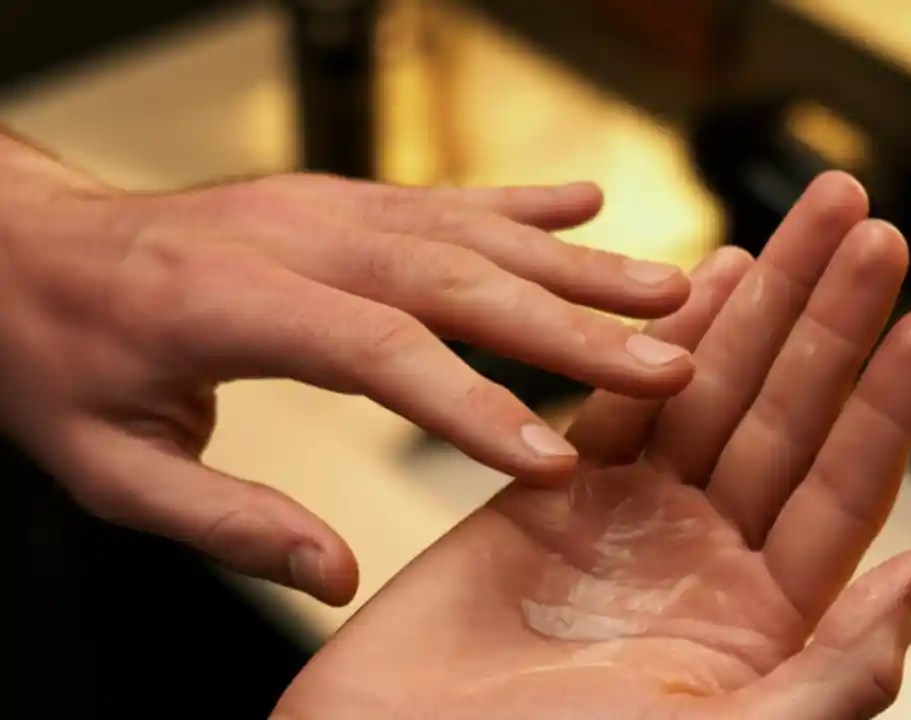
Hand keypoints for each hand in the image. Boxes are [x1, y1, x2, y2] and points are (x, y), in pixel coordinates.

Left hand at [0, 133, 694, 604]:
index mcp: (227, 303)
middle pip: (457, 280)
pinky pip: (447, 198)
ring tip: (671, 291)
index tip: (558, 462)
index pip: (379, 353)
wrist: (24, 245)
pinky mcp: (340, 198)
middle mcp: (295, 237)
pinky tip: (589, 202)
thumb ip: (226, 521)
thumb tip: (335, 573)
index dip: (474, 407)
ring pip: (472, 232)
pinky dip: (525, 201)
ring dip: (577, 262)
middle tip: (670, 362)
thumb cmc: (59, 356)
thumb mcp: (109, 465)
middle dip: (574, 326)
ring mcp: (324, 206)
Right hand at [275, 173, 910, 718]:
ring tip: (811, 221)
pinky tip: (709, 276)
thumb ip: (836, 670)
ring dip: (762, 301)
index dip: (887, 405)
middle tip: (873, 227)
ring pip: (712, 387)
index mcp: (760, 619)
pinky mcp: (552, 494)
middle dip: (832, 317)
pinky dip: (662, 336)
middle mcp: (706, 558)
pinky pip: (620, 399)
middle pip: (789, 415)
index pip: (844, 489)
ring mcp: (632, 520)